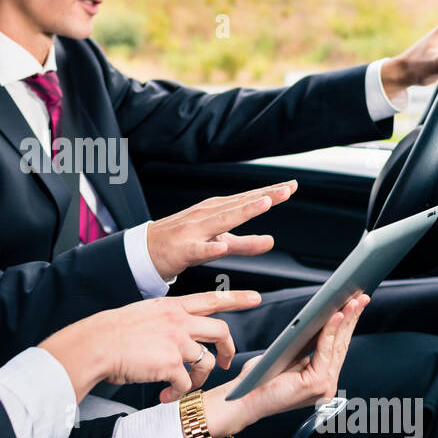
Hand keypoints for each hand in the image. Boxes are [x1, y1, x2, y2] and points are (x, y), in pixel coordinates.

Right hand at [38, 289, 261, 402]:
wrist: (95, 345)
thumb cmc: (112, 333)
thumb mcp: (144, 314)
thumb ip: (165, 320)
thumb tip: (177, 331)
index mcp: (171, 307)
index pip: (211, 299)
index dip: (236, 299)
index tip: (254, 298)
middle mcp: (178, 321)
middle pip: (220, 330)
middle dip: (228, 348)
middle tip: (225, 361)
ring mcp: (176, 342)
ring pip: (206, 362)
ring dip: (198, 378)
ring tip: (182, 386)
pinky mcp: (170, 365)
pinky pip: (186, 383)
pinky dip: (177, 394)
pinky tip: (165, 396)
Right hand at [146, 181, 296, 280]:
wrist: (145, 251)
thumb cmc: (182, 243)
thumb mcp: (219, 243)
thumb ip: (246, 244)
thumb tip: (272, 241)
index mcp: (216, 211)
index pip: (247, 200)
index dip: (270, 193)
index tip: (292, 186)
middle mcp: (206, 215)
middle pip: (239, 205)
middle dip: (263, 196)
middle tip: (286, 190)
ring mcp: (193, 231)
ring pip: (221, 221)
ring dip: (243, 211)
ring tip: (264, 204)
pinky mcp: (182, 250)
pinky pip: (197, 249)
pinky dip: (209, 247)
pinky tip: (221, 247)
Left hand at [202, 293, 369, 437]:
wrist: (244, 399)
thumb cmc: (260, 379)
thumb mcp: (287, 355)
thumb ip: (306, 344)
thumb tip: (319, 320)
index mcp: (321, 379)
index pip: (337, 348)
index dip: (347, 325)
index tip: (354, 305)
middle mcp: (327, 385)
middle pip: (342, 345)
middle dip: (352, 319)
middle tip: (360, 298)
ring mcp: (324, 386)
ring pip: (337, 346)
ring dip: (346, 320)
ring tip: (352, 301)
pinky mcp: (317, 384)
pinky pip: (325, 351)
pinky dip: (331, 331)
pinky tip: (335, 315)